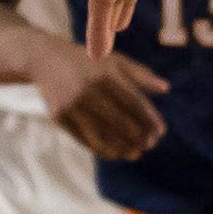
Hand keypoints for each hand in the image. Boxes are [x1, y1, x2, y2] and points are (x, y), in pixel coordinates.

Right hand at [45, 47, 170, 157]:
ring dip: (121, 148)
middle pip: (120, 121)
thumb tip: (166, 89)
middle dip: (138, 137)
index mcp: (105, 73)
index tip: (160, 133)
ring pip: (102, 135)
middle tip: (149, 146)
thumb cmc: (89, 62)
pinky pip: (84, 139)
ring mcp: (72, 104)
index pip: (134, 102)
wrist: (46, 59)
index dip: (149, 120)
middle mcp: (88, 89)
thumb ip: (141, 75)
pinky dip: (102, 149)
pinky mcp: (59, 116)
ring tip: (134, 153)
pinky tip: (114, 152)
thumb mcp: (115, 61)